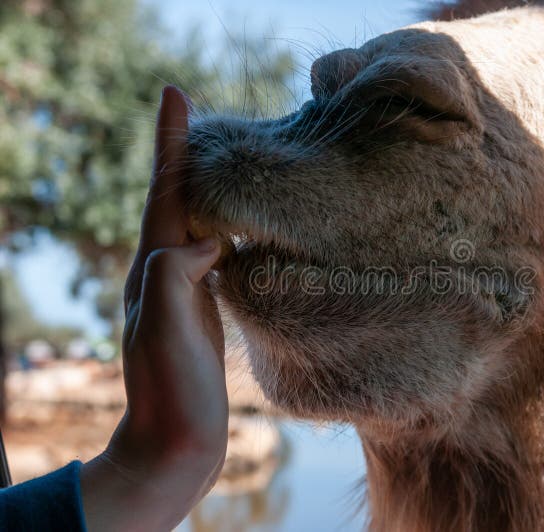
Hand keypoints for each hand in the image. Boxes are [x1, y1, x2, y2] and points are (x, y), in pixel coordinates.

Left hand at [80, 86, 227, 531]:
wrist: (175, 445)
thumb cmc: (170, 393)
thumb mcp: (166, 331)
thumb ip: (177, 275)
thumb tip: (207, 238)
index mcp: (154, 269)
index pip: (163, 193)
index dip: (170, 143)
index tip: (174, 94)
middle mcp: (164, 273)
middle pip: (175, 198)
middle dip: (184, 154)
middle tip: (193, 113)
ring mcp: (184, 292)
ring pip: (195, 223)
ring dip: (205, 186)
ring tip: (222, 158)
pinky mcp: (204, 311)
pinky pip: (214, 253)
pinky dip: (226, 225)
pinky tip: (241, 227)